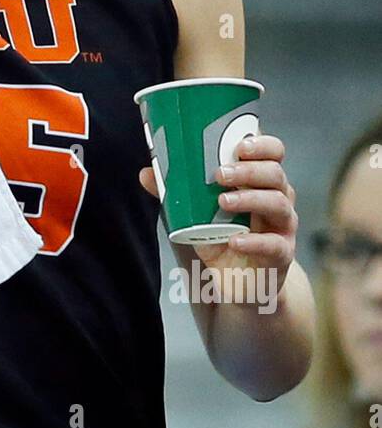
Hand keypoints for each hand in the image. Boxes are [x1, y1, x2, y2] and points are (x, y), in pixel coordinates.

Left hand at [138, 133, 298, 292]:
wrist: (243, 282)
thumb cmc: (224, 239)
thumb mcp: (198, 214)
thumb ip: (177, 193)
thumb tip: (146, 173)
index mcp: (261, 183)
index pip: (274, 154)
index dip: (263, 145)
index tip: (239, 144)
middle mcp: (278, 200)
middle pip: (276, 175)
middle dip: (249, 170)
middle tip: (219, 174)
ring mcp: (282, 227)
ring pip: (279, 204)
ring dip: (250, 199)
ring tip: (223, 201)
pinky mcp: (281, 255)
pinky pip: (275, 245)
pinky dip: (254, 241)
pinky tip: (235, 240)